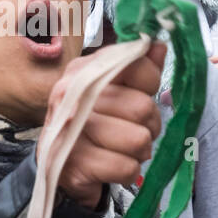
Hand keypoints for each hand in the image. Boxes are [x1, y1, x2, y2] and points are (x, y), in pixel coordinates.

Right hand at [54, 41, 164, 208]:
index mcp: (85, 70)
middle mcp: (71, 94)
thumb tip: (157, 45)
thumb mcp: (117, 91)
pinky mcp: (74, 166)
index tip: (139, 95)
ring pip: (138, 140)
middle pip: (142, 107)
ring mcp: (69, 130)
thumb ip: (139, 70)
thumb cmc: (95, 123)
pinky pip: (127, 168)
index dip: (149, 86)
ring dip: (140, 151)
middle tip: (134, 131)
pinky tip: (112, 167)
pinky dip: (128, 172)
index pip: (138, 67)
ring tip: (123, 150)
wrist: (59, 167)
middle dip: (149, 125)